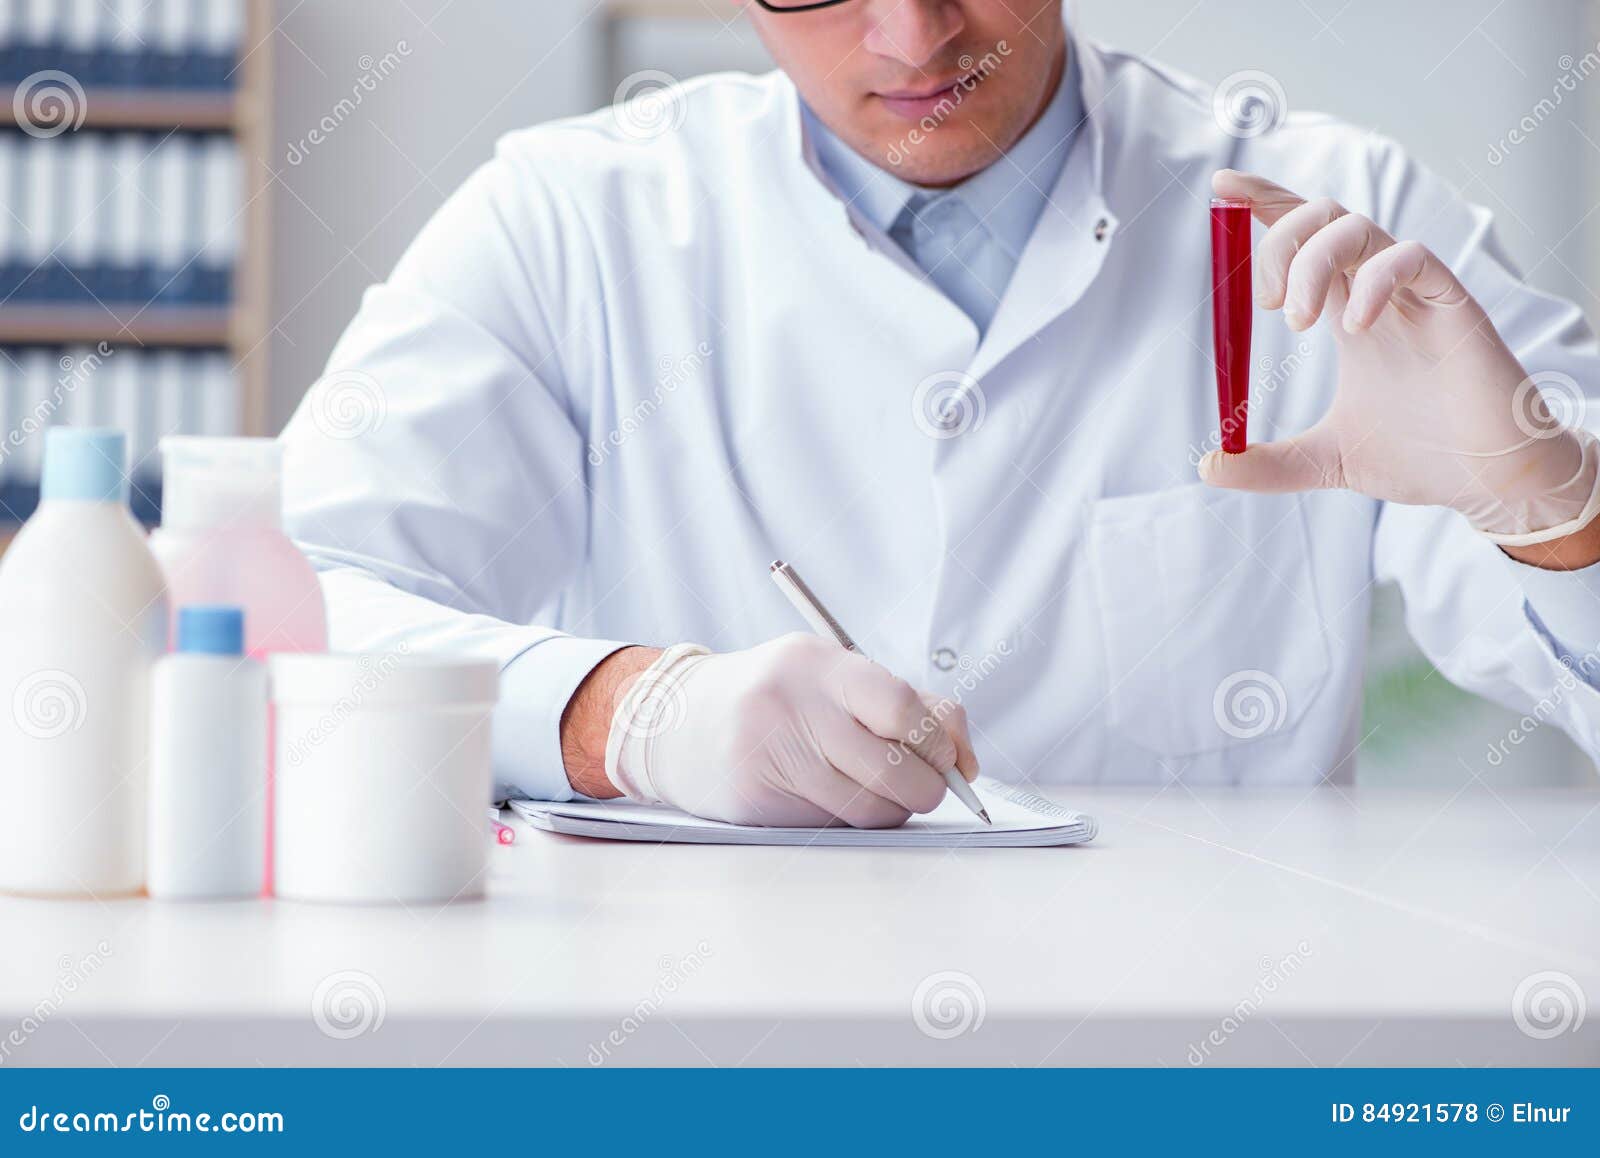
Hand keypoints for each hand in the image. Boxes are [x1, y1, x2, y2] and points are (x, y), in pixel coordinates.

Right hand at [605, 634, 978, 826]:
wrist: (677, 722)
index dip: (937, 743)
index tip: (949, 759)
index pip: (901, 707)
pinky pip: (832, 825)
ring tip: (877, 791)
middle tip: (926, 787)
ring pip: (868, 808)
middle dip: (926, 788)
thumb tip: (966, 760)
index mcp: (817, 662)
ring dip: (891, 810)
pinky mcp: (753, 798)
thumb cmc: (778, 699)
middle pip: (893, 768)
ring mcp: (767, 752)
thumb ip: (910, 704)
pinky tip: (828, 796)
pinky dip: (849, 819)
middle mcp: (789, 703)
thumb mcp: (834, 678)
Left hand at [1198, 170, 1599, 556]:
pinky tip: (1357, 327)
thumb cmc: (1418, 457)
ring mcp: (1413, 294)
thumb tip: (1210, 467)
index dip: (1263, 202)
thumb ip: (1265, 465)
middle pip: (1321, 217)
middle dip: (1278, 240)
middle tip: (1265, 303)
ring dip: (1312, 261)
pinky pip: (1410, 258)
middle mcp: (1375, 290)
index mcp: (1343, 309)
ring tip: (1297, 321)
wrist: (1484, 479)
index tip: (1222, 187)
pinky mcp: (1452, 304)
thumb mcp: (1323, 462)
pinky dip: (1373, 281)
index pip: (1301, 235)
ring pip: (1358, 227)